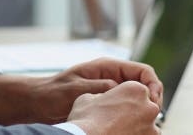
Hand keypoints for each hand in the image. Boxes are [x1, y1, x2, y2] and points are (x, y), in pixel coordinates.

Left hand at [0, 57, 162, 125]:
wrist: (38, 102)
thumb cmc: (53, 93)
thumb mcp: (76, 89)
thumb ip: (98, 87)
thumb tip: (118, 87)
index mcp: (107, 67)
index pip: (142, 70)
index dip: (153, 84)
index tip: (154, 100)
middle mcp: (112, 77)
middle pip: (144, 84)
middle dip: (152, 98)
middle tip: (153, 116)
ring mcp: (110, 90)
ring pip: (137, 97)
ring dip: (143, 108)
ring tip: (145, 123)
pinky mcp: (106, 103)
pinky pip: (126, 107)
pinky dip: (132, 115)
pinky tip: (132, 127)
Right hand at [67, 81, 160, 134]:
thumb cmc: (86, 119)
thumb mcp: (89, 97)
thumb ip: (102, 95)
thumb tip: (103, 99)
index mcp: (136, 89)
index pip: (138, 91)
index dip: (126, 98)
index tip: (116, 106)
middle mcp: (149, 107)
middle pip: (145, 107)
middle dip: (134, 112)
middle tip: (118, 120)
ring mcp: (151, 128)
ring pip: (147, 125)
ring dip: (136, 127)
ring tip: (118, 130)